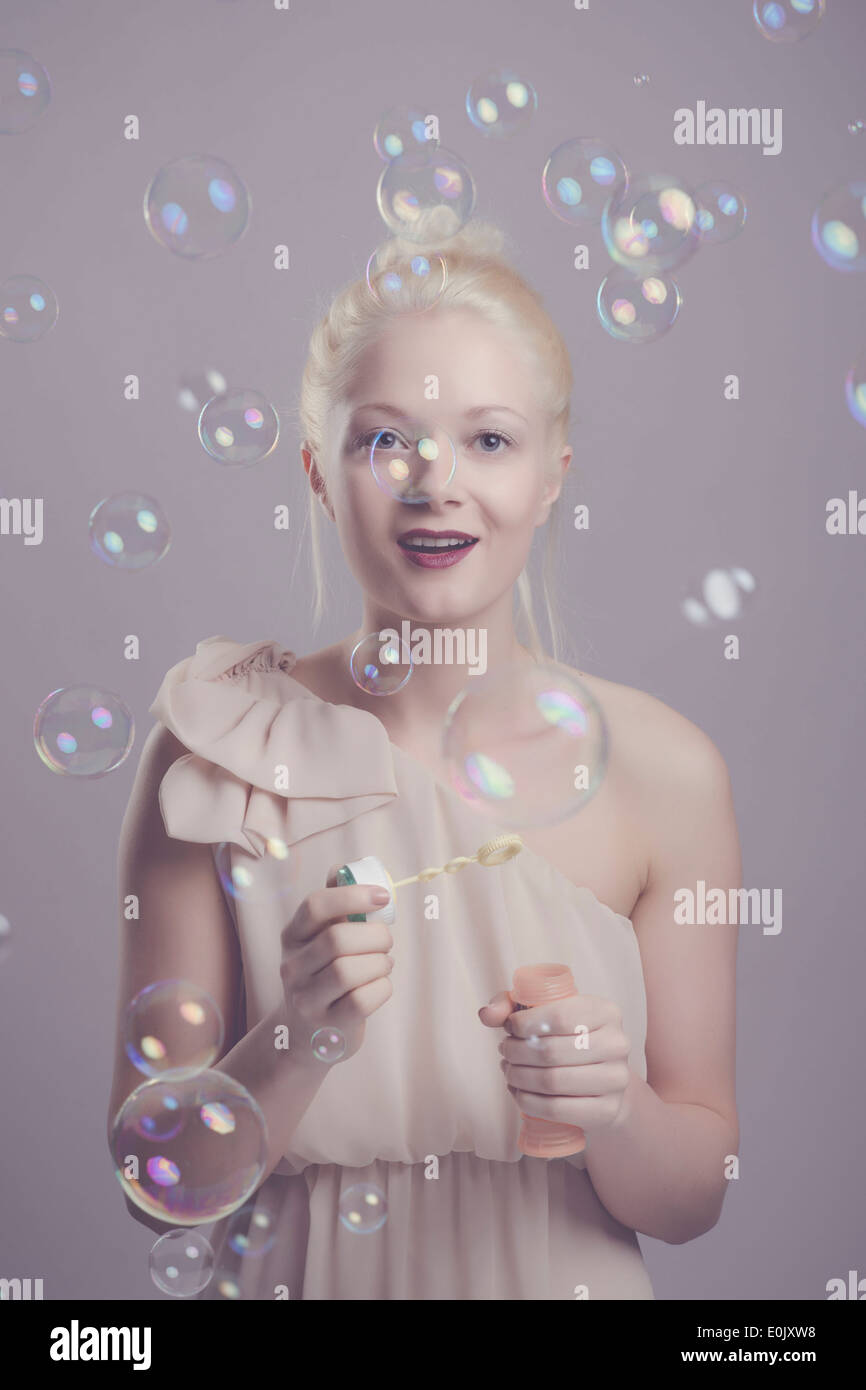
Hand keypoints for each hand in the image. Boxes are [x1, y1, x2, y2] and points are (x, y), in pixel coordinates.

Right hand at [279, 865, 393, 1063]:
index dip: (352, 895)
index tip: (383, 897)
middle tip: (386, 941)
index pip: (315, 905)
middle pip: (338, 939)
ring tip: (383, 964)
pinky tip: (380, 985)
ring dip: (380, 963)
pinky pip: (363, 1000)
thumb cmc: (322, 975)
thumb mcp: (320, 938)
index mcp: (292, 936)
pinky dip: (382, 988)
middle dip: (375, 936)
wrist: (304, 1035)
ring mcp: (306, 999)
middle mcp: (292, 966)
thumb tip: (350, 866)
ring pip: (349, 970)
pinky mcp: (327, 1026)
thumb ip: (335, 903)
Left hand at [478, 990, 632, 1134]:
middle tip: (505, 1052)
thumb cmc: (568, 1038)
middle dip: (516, 1052)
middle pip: (551, 1051)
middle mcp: (618, 1044)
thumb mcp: (545, 1012)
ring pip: (552, 1081)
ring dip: (519, 1077)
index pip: (558, 1016)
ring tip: (509, 1071)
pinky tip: (519, 1092)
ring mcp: (616, 1080)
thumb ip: (510, 1005)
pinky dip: (528, 1102)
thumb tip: (486, 1015)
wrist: (602, 1078)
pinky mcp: (607, 1110)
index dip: (524, 1024)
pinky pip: (558, 1109)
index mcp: (606, 1011)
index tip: (509, 1028)